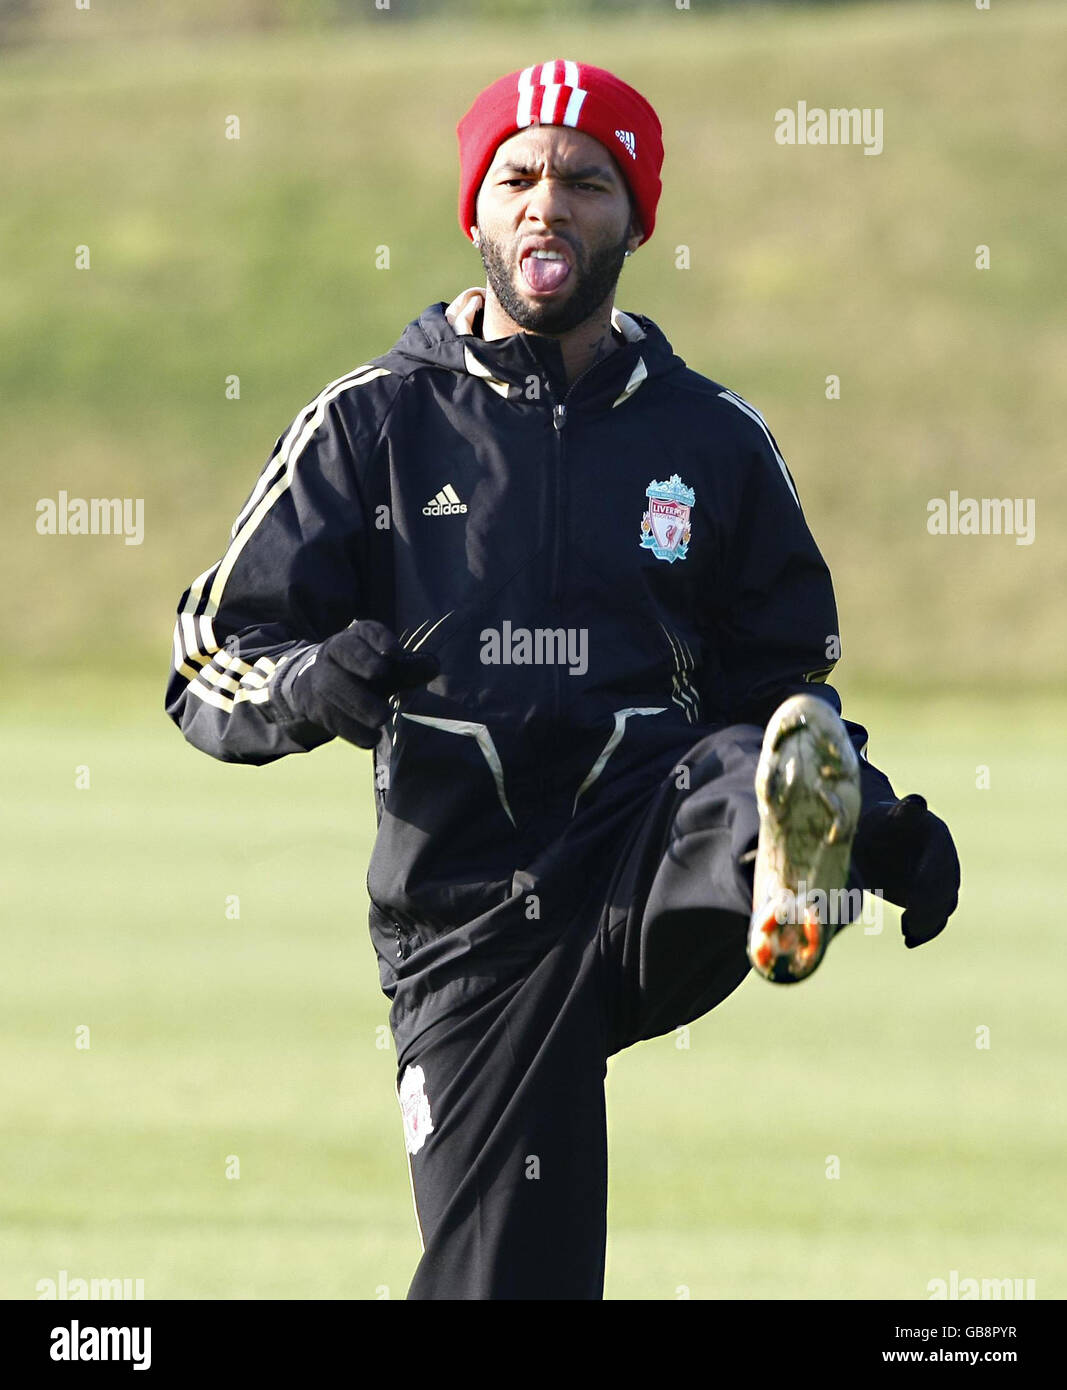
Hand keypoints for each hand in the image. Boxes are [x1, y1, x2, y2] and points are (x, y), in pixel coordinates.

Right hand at [276, 620, 438, 747]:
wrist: (320, 690)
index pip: (365, 630)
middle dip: (363, 665)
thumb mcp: (387, 668)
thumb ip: (409, 668)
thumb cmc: (364, 673)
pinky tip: (372, 739)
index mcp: (355, 637)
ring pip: (332, 686)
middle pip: (344, 653)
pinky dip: (352, 730)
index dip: (379, 638)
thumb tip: (433, 666)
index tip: (395, 652)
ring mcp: (320, 678)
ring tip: (383, 719)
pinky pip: (330, 716)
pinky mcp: (316, 706)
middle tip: (383, 675)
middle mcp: (333, 652)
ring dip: (358, 704)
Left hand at [853, 794, 959, 947]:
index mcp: (931, 829)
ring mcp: (942, 875)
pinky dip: (926, 929)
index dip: (930, 875)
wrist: (868, 834)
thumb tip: (911, 801)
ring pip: (945, 902)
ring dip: (929, 920)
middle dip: (930, 903)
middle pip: (946, 882)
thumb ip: (888, 818)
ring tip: (907, 931)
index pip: (939, 853)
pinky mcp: (933, 895)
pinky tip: (909, 939)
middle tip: (910, 919)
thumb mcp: (873, 817)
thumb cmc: (869, 822)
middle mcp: (943, 852)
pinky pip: (937, 915)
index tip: (914, 897)